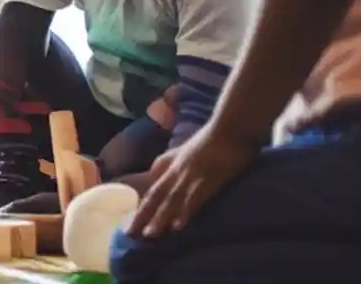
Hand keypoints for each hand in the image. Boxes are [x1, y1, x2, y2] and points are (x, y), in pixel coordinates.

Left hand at [126, 124, 257, 238]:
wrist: (231, 125)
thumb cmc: (214, 136)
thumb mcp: (185, 148)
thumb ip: (172, 161)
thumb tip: (158, 175)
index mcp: (171, 162)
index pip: (153, 186)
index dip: (143, 204)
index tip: (134, 220)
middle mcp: (176, 169)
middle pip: (156, 194)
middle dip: (142, 215)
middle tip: (129, 233)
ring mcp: (191, 174)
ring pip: (172, 199)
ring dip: (160, 218)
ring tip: (149, 235)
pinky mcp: (209, 178)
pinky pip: (194, 198)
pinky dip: (185, 212)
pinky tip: (178, 226)